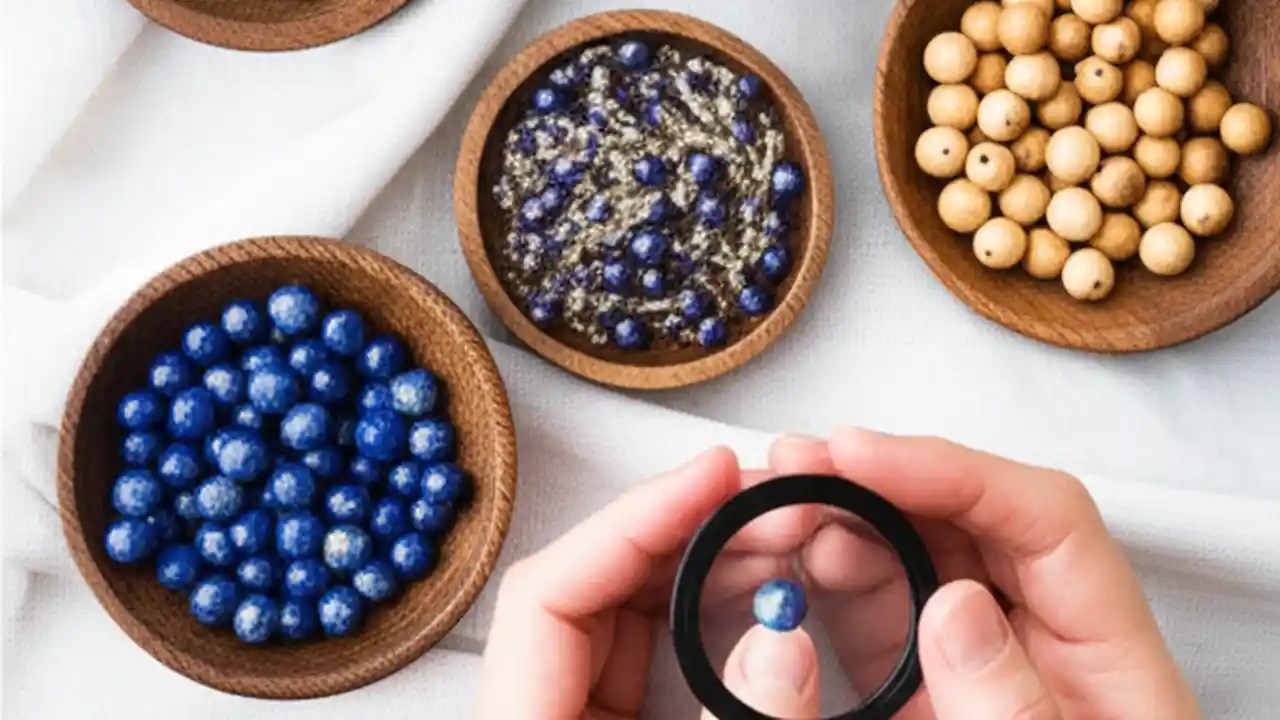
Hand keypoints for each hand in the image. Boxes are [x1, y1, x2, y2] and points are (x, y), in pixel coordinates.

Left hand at [477, 447, 825, 719]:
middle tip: (767, 497)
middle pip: (588, 584)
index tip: (715, 476)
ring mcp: (567, 718)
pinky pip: (644, 648)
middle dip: (683, 527)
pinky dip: (701, 609)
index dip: (633, 518)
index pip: (545, 591)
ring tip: (779, 531)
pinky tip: (757, 585)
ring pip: (620, 610)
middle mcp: (534, 713)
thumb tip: (784, 638)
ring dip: (700, 561)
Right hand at [765, 429, 1200, 719]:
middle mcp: (1047, 643)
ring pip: (918, 557)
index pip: (1040, 517)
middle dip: (879, 479)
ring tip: (783, 507)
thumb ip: (1008, 706)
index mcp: (1109, 659)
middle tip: (801, 464)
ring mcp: (984, 663)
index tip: (862, 459)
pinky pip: (884, 614)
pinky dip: (834, 583)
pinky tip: (793, 569)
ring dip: (847, 521)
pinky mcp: (932, 691)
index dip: (946, 469)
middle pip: (971, 520)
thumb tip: (955, 606)